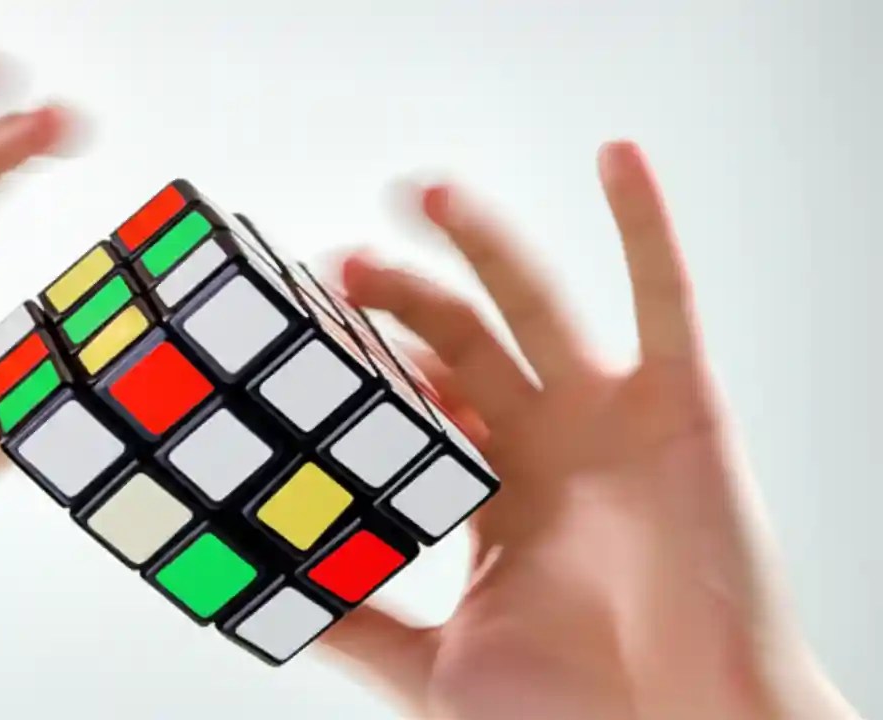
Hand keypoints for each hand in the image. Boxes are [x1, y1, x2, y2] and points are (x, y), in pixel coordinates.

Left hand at [318, 143, 858, 718]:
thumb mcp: (431, 668)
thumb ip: (351, 622)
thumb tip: (261, 600)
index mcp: (490, 498)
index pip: (414, 405)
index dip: (363, 364)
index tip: (301, 327)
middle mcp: (545, 447)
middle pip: (458, 343)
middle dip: (399, 297)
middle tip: (337, 265)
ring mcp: (610, 419)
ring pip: (536, 305)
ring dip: (484, 242)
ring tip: (422, 193)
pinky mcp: (680, 405)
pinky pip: (665, 298)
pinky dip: (644, 224)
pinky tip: (614, 159)